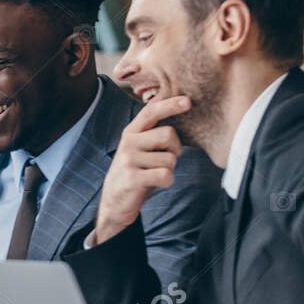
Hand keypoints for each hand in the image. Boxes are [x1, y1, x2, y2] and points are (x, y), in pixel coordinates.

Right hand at [92, 95, 190, 244]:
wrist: (114, 202)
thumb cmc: (136, 172)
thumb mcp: (140, 149)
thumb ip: (154, 133)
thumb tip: (177, 111)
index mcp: (131, 132)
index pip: (151, 112)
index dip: (170, 105)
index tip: (188, 101)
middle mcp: (128, 142)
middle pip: (168, 134)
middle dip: (176, 149)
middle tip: (166, 160)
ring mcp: (128, 159)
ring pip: (170, 159)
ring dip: (169, 169)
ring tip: (153, 175)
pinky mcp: (132, 177)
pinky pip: (165, 175)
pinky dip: (167, 182)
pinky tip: (155, 184)